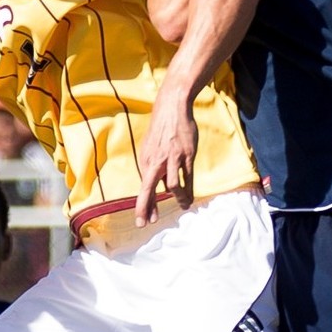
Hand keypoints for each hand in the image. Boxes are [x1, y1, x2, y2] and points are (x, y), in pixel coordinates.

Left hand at [134, 91, 197, 226]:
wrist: (172, 109)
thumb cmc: (161, 130)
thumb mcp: (150, 148)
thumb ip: (152, 168)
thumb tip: (156, 188)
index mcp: (146, 160)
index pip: (143, 188)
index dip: (143, 206)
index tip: (143, 222)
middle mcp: (156, 161)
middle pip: (149, 188)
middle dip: (147, 207)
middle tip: (147, 223)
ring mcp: (172, 158)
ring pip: (172, 186)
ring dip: (177, 199)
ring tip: (182, 206)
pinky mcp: (187, 155)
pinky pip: (187, 177)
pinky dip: (188, 190)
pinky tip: (189, 198)